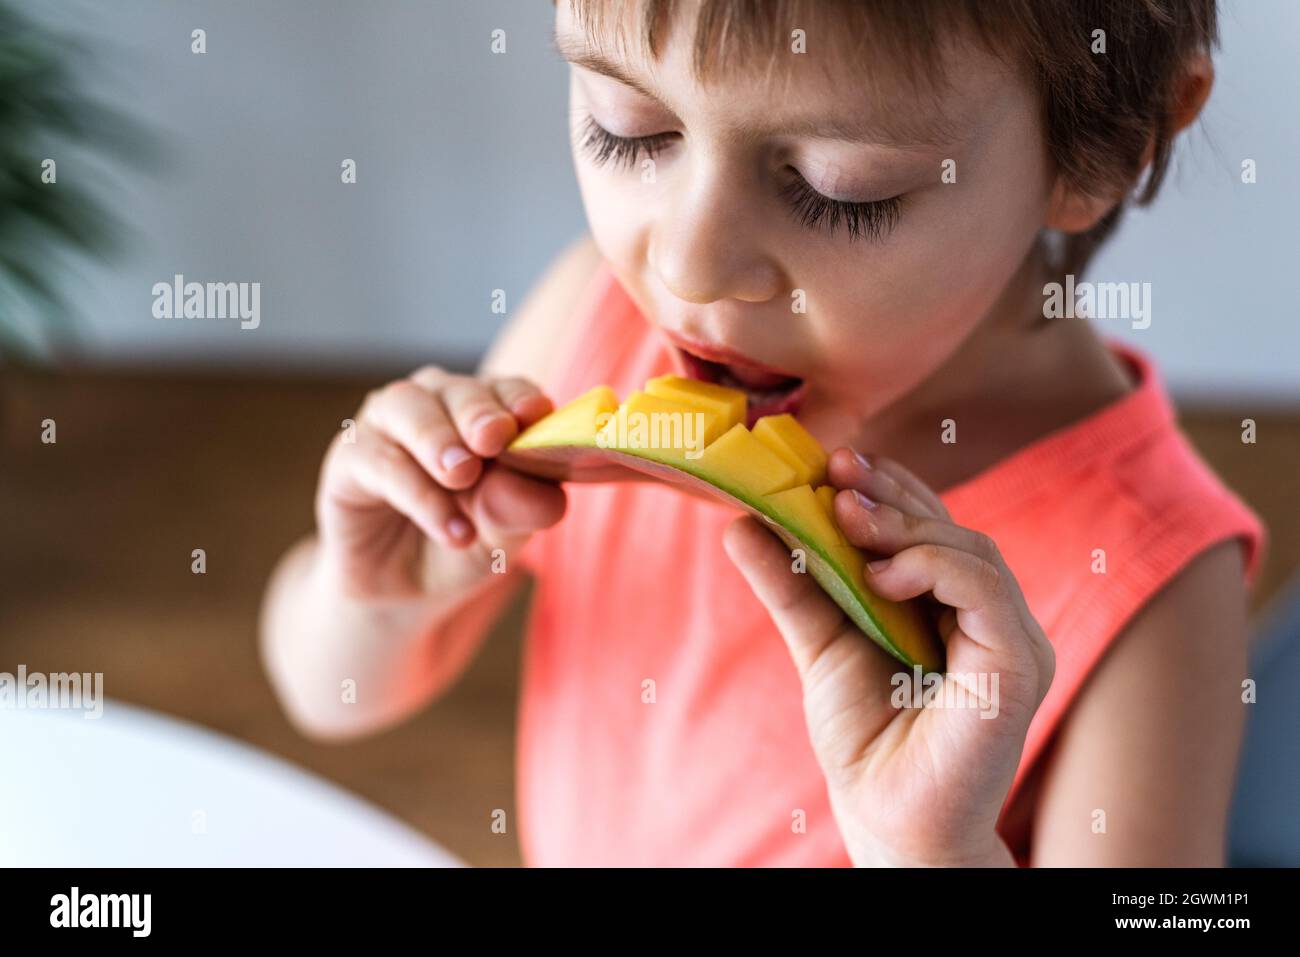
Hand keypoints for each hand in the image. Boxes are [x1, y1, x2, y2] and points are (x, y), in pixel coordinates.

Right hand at [316, 366, 566, 597]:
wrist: (401, 590)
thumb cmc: (462, 540)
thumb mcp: (504, 536)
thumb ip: (522, 510)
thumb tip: (549, 496)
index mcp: (485, 410)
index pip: (510, 391)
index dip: (521, 399)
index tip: (534, 414)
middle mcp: (437, 403)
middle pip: (460, 390)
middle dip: (479, 413)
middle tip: (494, 438)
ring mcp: (388, 424)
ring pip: (410, 408)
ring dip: (439, 440)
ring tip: (462, 476)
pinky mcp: (350, 457)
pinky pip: (382, 463)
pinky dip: (418, 494)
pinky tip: (450, 529)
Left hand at [723, 448, 1054, 866]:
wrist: (887, 818)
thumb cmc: (866, 737)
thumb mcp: (820, 641)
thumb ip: (791, 583)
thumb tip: (741, 522)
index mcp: (951, 606)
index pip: (930, 528)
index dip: (888, 490)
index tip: (833, 462)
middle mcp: (989, 617)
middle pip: (952, 530)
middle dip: (893, 496)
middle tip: (837, 473)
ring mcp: (1010, 640)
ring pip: (973, 551)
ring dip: (907, 525)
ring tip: (848, 516)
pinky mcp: (1017, 665)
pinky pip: (987, 593)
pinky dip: (935, 568)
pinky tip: (883, 573)